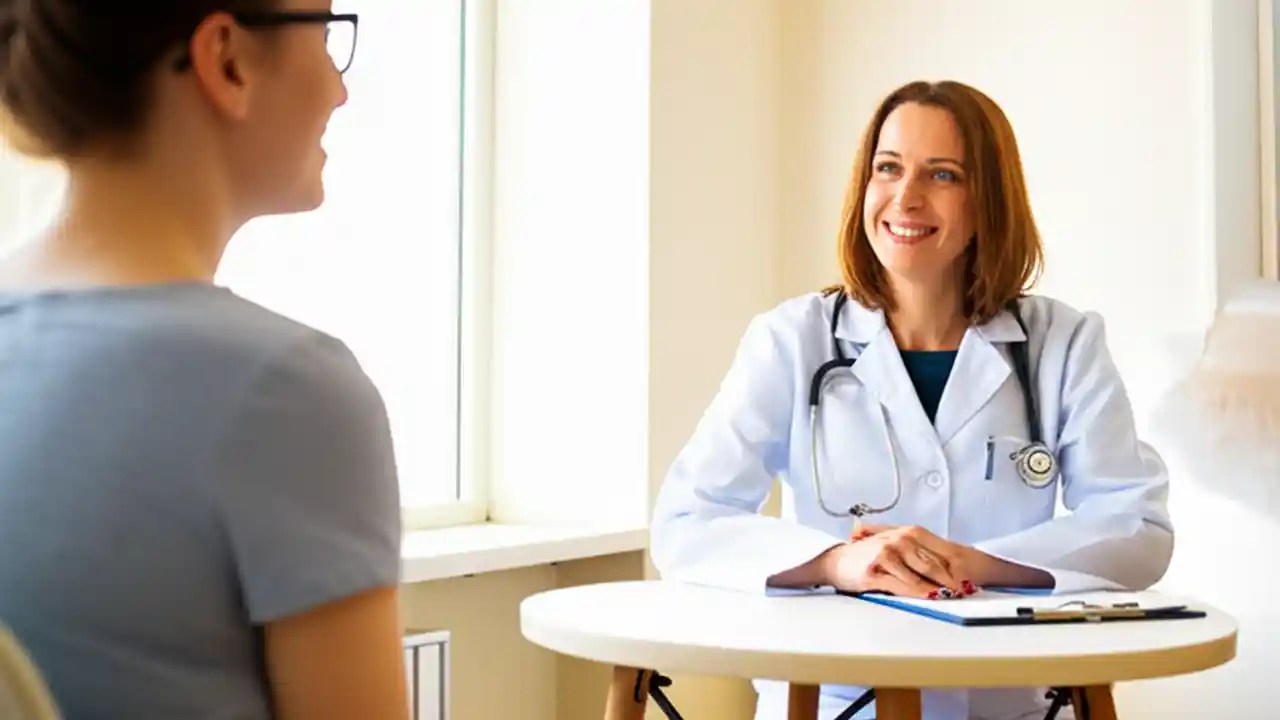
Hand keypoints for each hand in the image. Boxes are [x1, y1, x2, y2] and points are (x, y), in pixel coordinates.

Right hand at [824, 524, 978, 598]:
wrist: (837, 561)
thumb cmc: (868, 557)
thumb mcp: (896, 548)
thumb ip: (918, 556)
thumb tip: (946, 573)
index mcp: (909, 533)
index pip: (939, 552)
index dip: (956, 568)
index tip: (970, 581)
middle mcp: (900, 540)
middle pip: (933, 564)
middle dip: (951, 581)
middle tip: (965, 593)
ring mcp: (888, 554)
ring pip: (920, 575)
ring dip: (937, 589)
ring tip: (949, 598)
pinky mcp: (876, 571)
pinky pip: (902, 585)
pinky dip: (917, 593)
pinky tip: (927, 598)